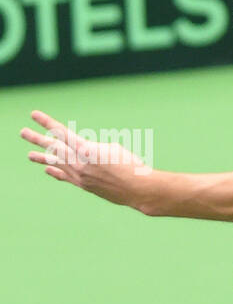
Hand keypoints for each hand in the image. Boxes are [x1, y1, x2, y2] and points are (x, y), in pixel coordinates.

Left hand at [20, 111, 154, 211]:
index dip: (47, 122)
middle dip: (37, 139)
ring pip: (57, 163)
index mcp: (87, 150)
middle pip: (54, 148)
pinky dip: (56, 171)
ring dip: (42, 158)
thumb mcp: (113, 149)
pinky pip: (66, 177)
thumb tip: (86, 156)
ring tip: (29, 155)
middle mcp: (79, 163)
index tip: (34, 114)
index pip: (61, 133)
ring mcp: (80, 176)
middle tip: (23, 132)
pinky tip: (47, 169)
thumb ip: (94, 149)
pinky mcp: (84, 186)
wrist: (138, 189)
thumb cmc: (132, 165)